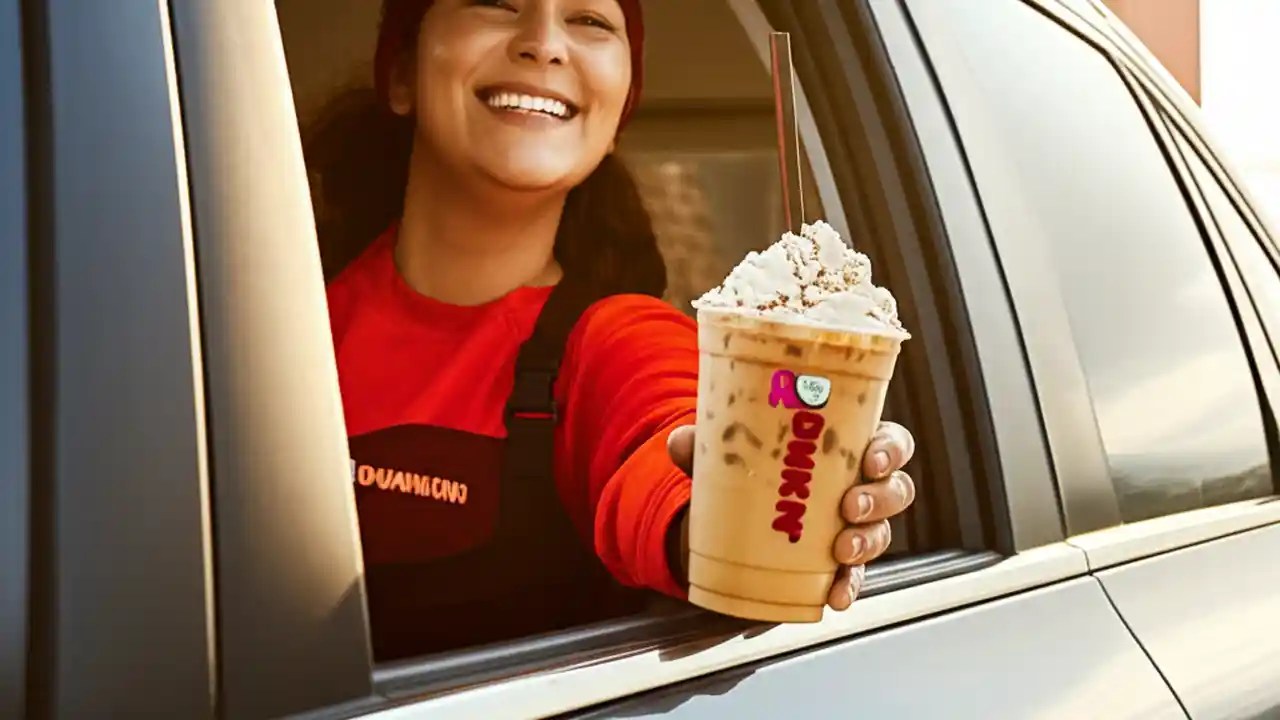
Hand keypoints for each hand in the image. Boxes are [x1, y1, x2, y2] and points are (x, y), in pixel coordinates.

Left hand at [667, 420, 916, 611]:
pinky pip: (855, 577)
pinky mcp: (839, 564)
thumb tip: (680, 442)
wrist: (739, 515)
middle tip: (848, 506)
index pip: (890, 442)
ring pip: (881, 533)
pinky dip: (848, 587)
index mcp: (849, 447)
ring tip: (841, 549)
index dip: (890, 450)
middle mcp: (861, 486)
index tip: (870, 459)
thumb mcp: (733, 452)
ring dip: (866, 542)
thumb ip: (709, 444)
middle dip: (878, 498)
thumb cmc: (756, 469)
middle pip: (895, 489)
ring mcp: (854, 528)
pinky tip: (835, 597)